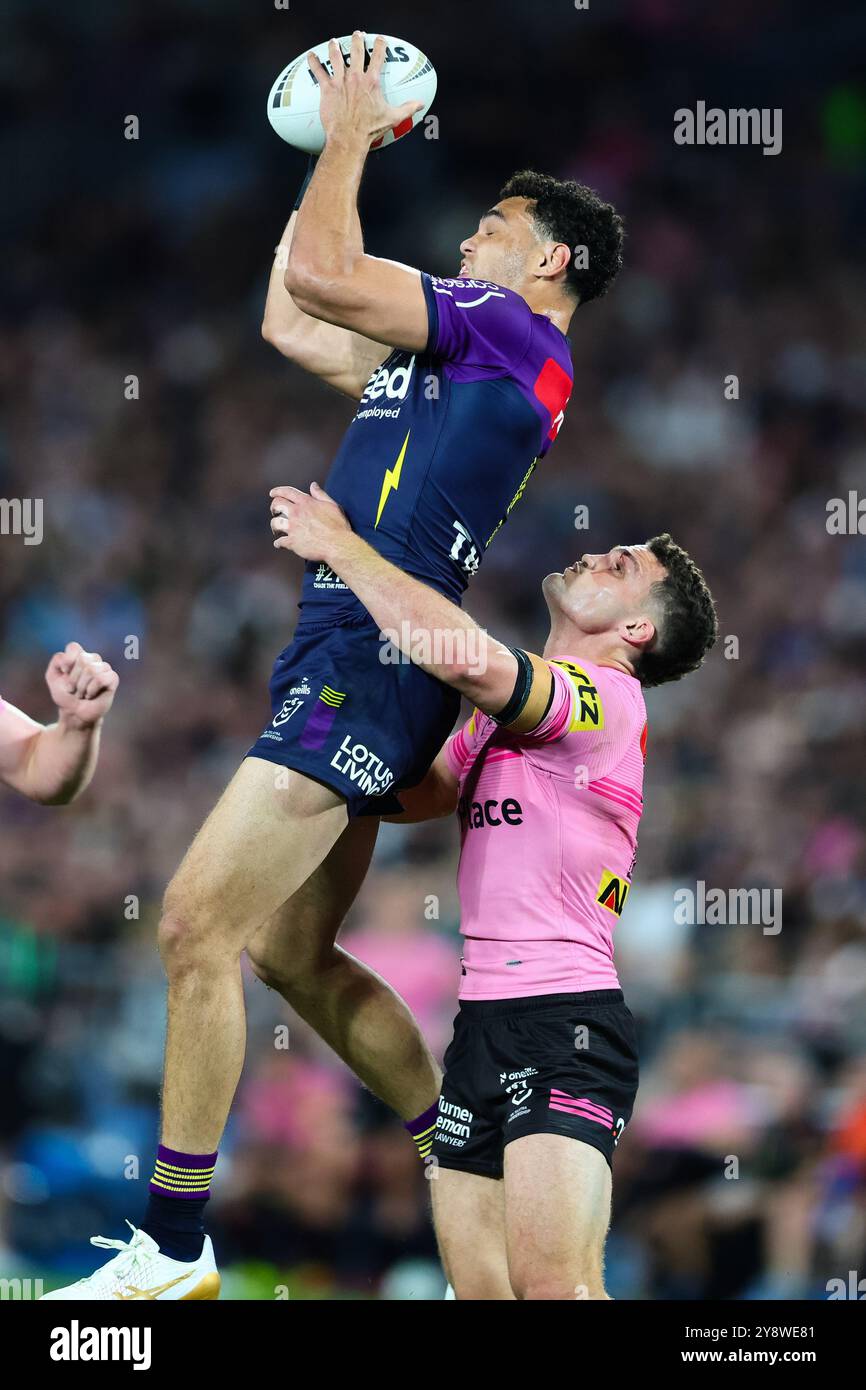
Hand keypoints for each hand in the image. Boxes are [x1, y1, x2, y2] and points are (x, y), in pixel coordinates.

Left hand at [46, 642, 118, 726]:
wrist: (74, 714)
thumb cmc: (65, 695)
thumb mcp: (52, 677)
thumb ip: (56, 661)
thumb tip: (69, 657)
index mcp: (79, 656)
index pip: (74, 647)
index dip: (67, 661)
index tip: (64, 674)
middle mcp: (93, 659)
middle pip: (83, 659)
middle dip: (74, 679)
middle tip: (73, 689)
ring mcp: (104, 668)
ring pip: (92, 670)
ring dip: (82, 687)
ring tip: (82, 694)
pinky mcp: (112, 678)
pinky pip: (100, 678)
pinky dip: (91, 690)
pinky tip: (91, 695)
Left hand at [270, 482, 351, 562]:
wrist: (338, 545)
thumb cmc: (338, 526)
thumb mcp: (332, 505)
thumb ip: (320, 495)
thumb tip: (313, 485)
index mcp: (306, 503)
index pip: (287, 492)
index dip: (277, 491)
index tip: (272, 493)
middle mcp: (297, 513)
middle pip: (277, 505)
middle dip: (274, 508)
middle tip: (275, 512)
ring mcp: (293, 528)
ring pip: (275, 523)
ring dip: (274, 526)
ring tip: (277, 530)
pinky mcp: (292, 542)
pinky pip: (279, 542)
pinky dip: (278, 543)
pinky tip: (279, 544)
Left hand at [308, 31, 423, 149]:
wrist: (349, 137)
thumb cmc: (369, 129)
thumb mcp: (392, 118)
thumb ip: (407, 108)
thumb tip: (420, 104)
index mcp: (371, 81)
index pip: (378, 56)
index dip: (379, 45)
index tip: (379, 40)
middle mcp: (355, 77)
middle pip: (356, 50)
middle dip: (357, 39)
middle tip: (357, 35)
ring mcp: (340, 81)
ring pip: (336, 56)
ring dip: (334, 47)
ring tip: (333, 43)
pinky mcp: (327, 88)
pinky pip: (318, 71)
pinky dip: (314, 62)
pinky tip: (311, 56)